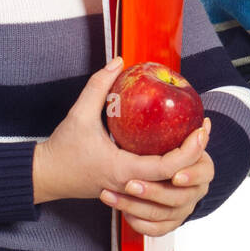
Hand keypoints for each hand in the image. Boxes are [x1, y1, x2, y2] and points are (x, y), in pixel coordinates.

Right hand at [32, 58, 209, 220]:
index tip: (200, 130)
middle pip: (174, 176)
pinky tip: (177, 144)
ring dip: (185, 161)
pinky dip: (171, 166)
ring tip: (196, 135)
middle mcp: (130, 184)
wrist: (45, 176)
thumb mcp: (78, 114)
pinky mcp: (127, 187)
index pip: (166, 167)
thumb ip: (98, 86)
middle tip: (204, 128)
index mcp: (122, 170)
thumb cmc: (62, 149)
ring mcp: (129, 189)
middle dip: (195, 153)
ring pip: (167, 182)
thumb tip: (118, 61)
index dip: (189, 150)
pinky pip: (155, 180)